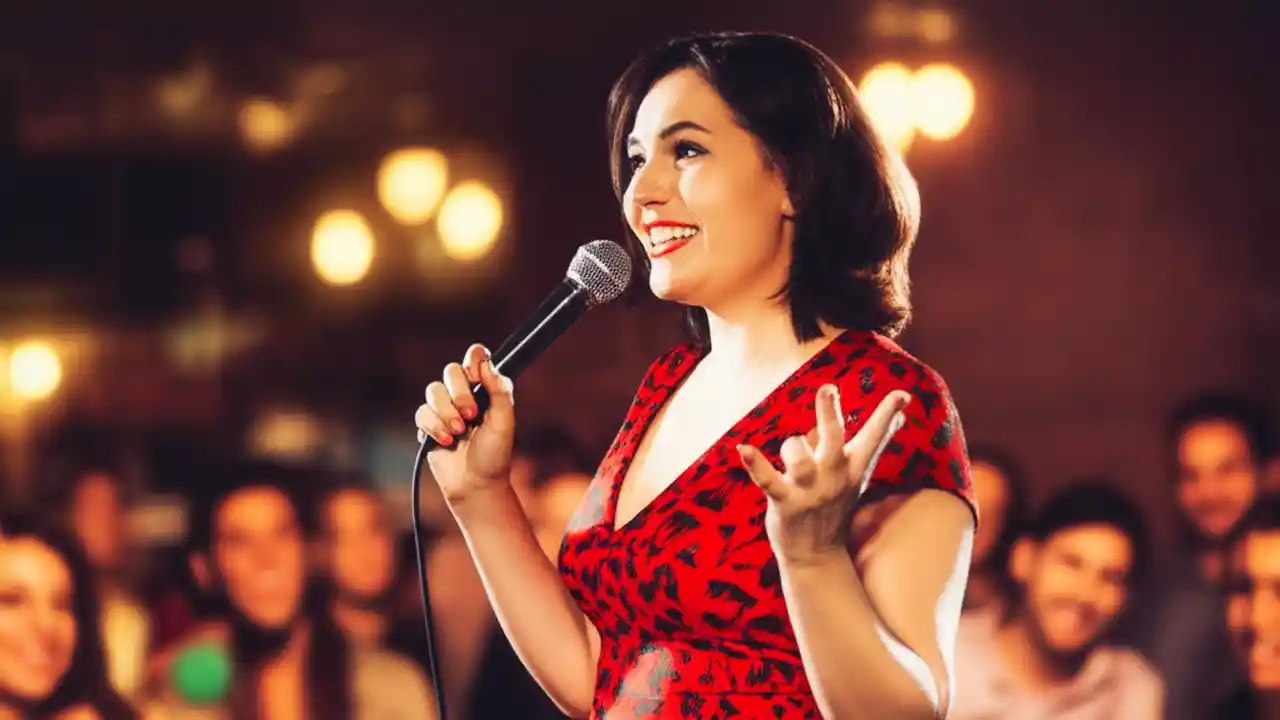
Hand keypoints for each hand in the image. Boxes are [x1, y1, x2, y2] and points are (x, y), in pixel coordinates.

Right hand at [414, 343, 516, 504]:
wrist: (476, 485)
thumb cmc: (495, 454)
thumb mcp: (504, 422)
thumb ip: (499, 390)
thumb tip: (486, 363)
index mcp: (485, 389)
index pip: (476, 358)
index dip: (474, 359)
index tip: (477, 374)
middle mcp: (463, 395)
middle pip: (451, 370)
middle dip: (459, 393)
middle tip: (471, 415)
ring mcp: (444, 410)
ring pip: (433, 391)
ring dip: (446, 412)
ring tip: (458, 432)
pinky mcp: (429, 426)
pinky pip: (422, 413)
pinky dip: (434, 426)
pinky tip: (446, 441)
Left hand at [737, 385, 908, 564]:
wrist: (816, 555)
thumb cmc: (835, 505)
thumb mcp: (857, 474)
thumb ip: (874, 441)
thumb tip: (901, 413)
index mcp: (852, 468)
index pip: (874, 437)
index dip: (887, 415)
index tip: (902, 394)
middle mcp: (834, 477)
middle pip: (833, 440)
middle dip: (829, 413)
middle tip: (827, 389)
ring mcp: (809, 491)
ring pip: (799, 456)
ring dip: (792, 445)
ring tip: (793, 448)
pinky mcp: (785, 503)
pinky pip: (768, 480)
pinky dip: (756, 464)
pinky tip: (744, 449)